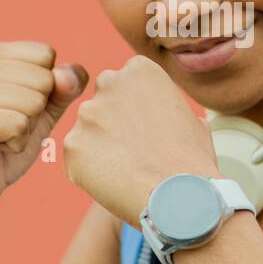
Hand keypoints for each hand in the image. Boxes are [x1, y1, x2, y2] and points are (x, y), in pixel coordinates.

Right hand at [0, 40, 87, 218]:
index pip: (45, 54)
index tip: (16, 106)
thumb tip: (68, 75)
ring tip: (1, 135)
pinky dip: (17, 143)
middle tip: (8, 125)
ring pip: (33, 101)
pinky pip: (19, 124)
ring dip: (27, 128)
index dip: (44, 88)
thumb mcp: (46, 107)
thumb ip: (66, 85)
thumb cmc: (11, 140)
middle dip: (36, 110)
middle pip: (42, 78)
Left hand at [62, 55, 221, 225]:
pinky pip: (76, 157)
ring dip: (99, 147)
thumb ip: (165, 106)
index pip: (123, 83)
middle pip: (101, 102)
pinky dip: (89, 171)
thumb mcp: (190, 116)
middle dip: (110, 122)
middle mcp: (109, 82)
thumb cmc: (191, 159)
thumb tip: (165, 114)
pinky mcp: (71, 144)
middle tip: (131, 149)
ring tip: (125, 169)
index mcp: (139, 70)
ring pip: (86, 130)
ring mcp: (87, 114)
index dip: (133, 109)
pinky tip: (113, 181)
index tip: (144, 128)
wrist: (179, 194)